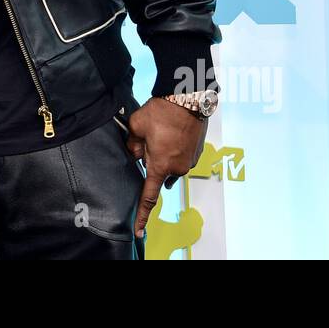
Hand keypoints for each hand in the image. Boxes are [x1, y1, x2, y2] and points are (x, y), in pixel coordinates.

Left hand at [125, 98, 207, 237]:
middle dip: (151, 162)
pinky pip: (180, 156)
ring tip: (161, 132)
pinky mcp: (197, 152)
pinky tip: (171, 131)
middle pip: (158, 174)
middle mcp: (177, 169)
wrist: (187, 97)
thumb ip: (131, 145)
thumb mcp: (135, 126)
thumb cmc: (161, 111)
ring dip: (163, 154)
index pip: (149, 197)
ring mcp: (189, 161)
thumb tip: (134, 153)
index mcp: (160, 167)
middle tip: (147, 140)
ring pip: (170, 164)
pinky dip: (174, 148)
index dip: (142, 215)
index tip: (138, 230)